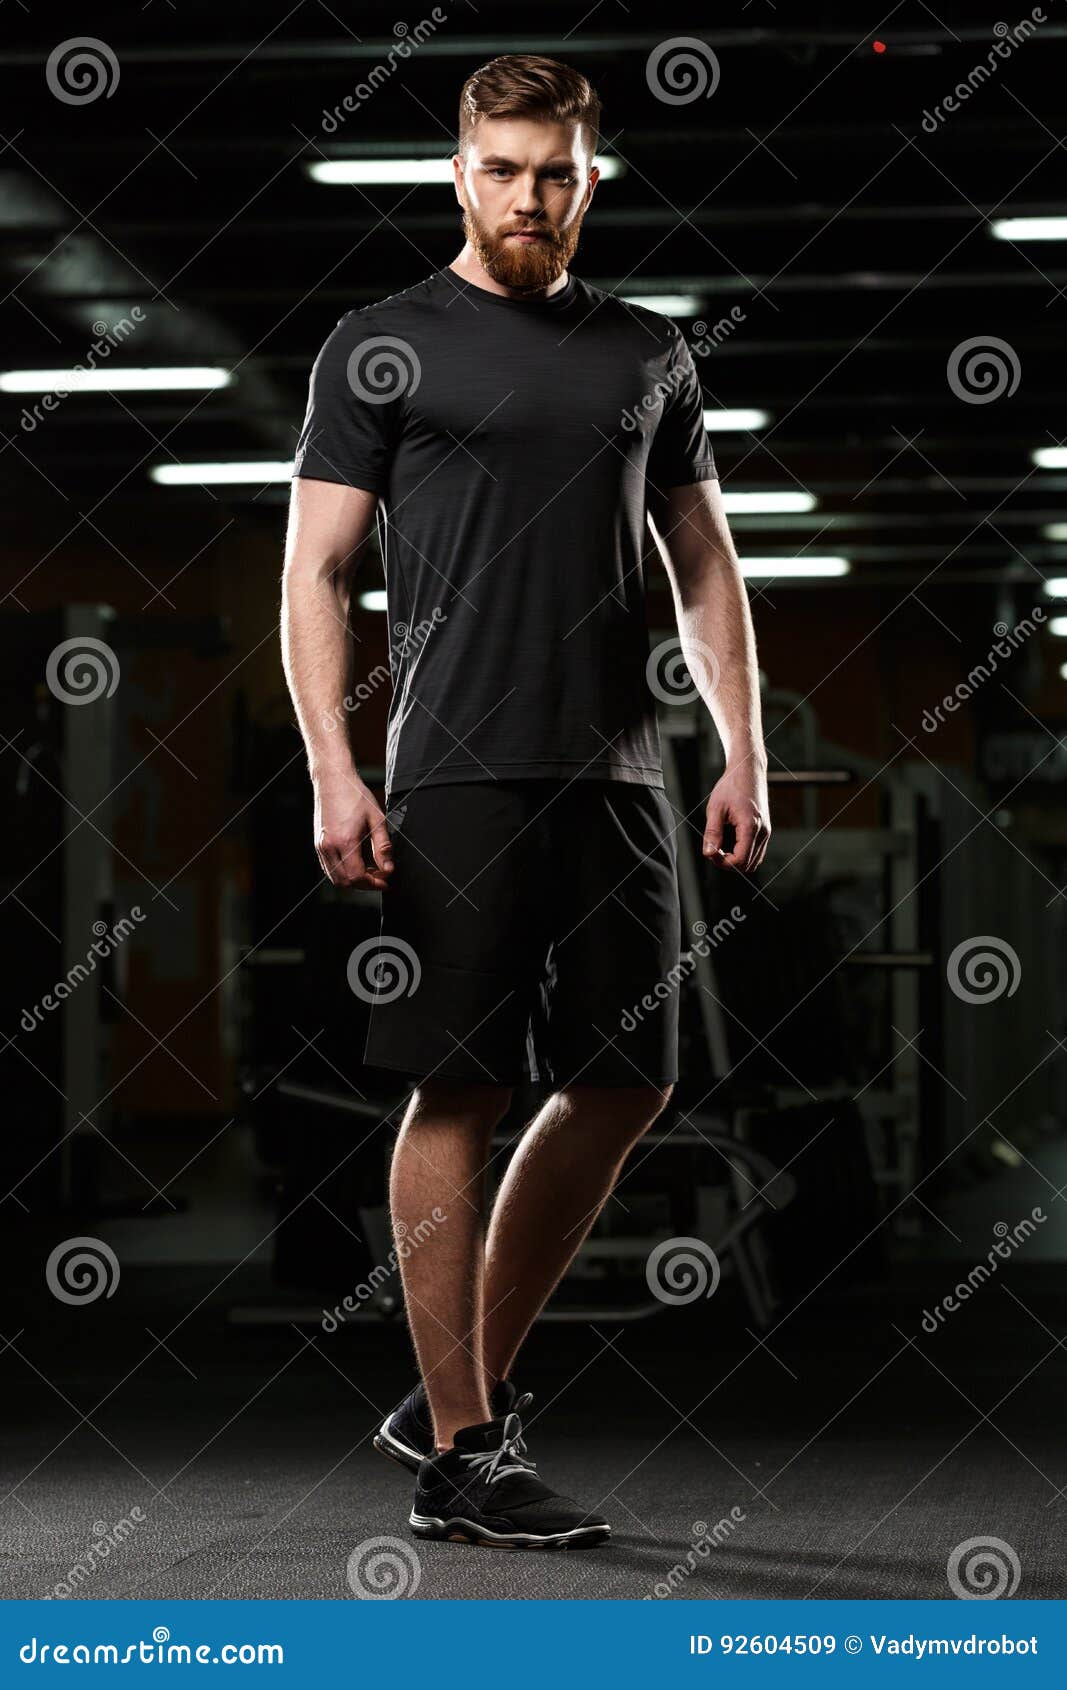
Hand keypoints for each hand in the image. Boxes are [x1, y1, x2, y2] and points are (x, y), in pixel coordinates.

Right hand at [312, 769, 394, 890]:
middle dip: (364, 885)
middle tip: (380, 877)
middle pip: (345, 882)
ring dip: (353, 881)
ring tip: (369, 872)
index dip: (374, 883)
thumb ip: (383, 847)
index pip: (358, 876)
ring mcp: (321, 846)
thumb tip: (388, 868)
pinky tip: (356, 864)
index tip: (385, 880)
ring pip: (335, 878)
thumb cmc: (355, 795)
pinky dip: (342, 873)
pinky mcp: (318, 844)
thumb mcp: (376, 819)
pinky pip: (329, 868)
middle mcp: (329, 846)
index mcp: (345, 841)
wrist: (333, 780)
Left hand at [703, 760, 769, 872]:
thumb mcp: (716, 808)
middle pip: (747, 865)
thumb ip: (712, 833)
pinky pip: (756, 852)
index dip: (722, 862)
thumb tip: (708, 853)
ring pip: (753, 861)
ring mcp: (766, 832)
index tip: (710, 851)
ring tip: (720, 845)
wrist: (748, 770)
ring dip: (736, 860)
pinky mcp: (765, 830)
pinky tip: (730, 842)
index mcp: (751, 826)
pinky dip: (743, 853)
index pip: (739, 860)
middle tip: (713, 849)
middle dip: (728, 863)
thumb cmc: (731, 785)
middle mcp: (763, 832)